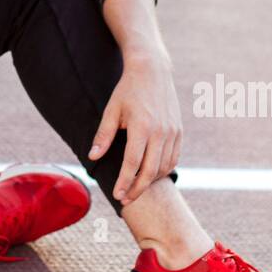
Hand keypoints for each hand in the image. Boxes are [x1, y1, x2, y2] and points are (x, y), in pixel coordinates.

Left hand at [88, 51, 181, 207]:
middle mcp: (160, 132)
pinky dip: (163, 170)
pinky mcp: (179, 132)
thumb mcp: (111, 110)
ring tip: (135, 187)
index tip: (117, 195)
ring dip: (150, 181)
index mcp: (142, 127)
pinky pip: (173, 158)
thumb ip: (103, 135)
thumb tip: (92, 157)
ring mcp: (172, 132)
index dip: (124, 182)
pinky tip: (150, 174)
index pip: (132, 163)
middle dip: (137, 189)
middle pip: (150, 171)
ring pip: (164, 167)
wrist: (152, 71)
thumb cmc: (128, 90)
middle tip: (125, 200)